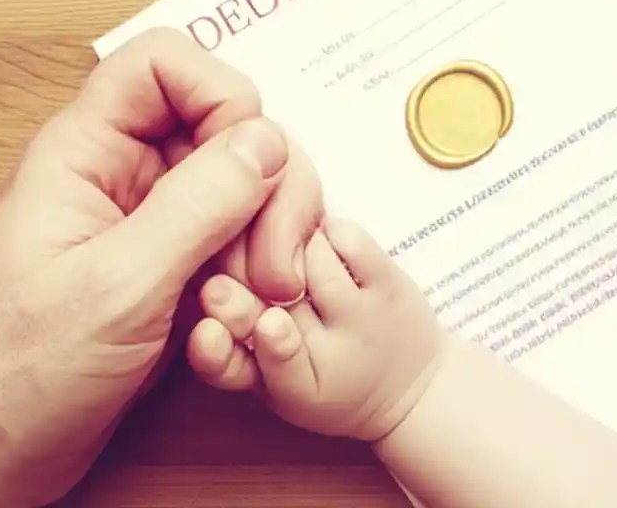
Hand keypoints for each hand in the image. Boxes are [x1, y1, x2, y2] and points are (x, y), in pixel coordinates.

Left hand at [0, 28, 315, 505]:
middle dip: (268, 184)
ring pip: (246, 180)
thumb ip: (197, 205)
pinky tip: (252, 309)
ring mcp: (153, 218)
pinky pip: (242, 232)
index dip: (220, 93)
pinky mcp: (176, 261)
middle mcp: (122, 173)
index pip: (163, 65)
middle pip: (224, 123)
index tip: (252, 159)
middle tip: (275, 261)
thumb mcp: (116, 287)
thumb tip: (267, 141)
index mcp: (83, 154)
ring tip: (265, 295)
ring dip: (274, 231)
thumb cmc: (21, 377)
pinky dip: (263, 263)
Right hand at [187, 218, 448, 441]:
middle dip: (242, 269)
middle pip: (264, 296)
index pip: (235, 365)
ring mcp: (359, 316)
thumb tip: (205, 289)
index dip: (214, 341)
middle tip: (237, 254)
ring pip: (306, 255)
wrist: (411, 388)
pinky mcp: (389, 284)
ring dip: (285, 241)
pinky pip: (347, 237)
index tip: (208, 310)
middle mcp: (324, 354)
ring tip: (281, 248)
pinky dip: (328, 229)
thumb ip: (226, 355)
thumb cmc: (326, 382)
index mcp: (284, 388)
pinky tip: (322, 241)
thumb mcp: (271, 387)